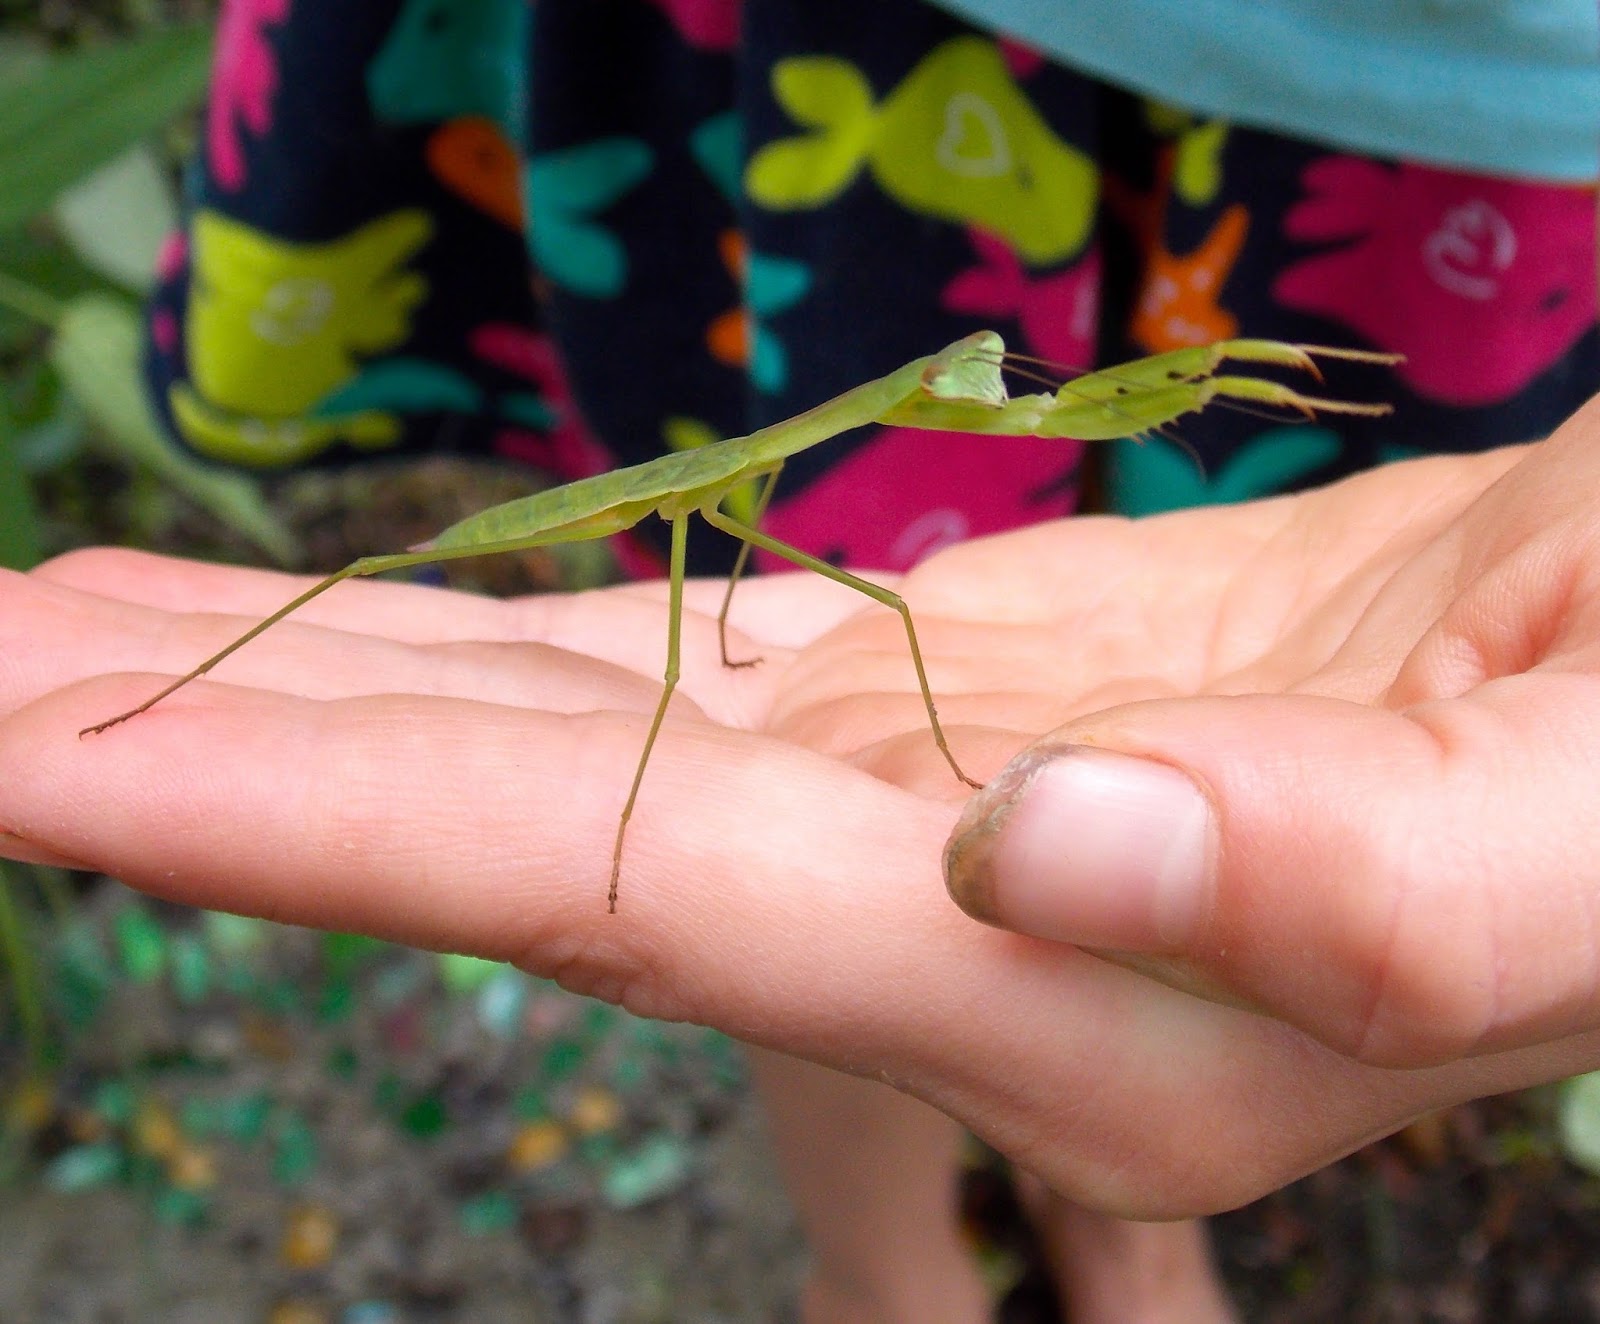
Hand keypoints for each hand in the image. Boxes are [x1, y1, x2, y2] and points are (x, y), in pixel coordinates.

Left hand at [1, 403, 1595, 1217]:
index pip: (591, 886)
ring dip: (288, 684)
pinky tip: (337, 633)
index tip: (10, 759)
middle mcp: (917, 904)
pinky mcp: (925, 687)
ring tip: (34, 632)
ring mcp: (897, 789)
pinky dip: (476, 643)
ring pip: (537, 733)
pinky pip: (646, 666)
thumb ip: (1353, 883)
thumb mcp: (1591, 830)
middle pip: (491, 820)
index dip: (295, 821)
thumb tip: (1048, 854)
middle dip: (193, 761)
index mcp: (1049, 973)